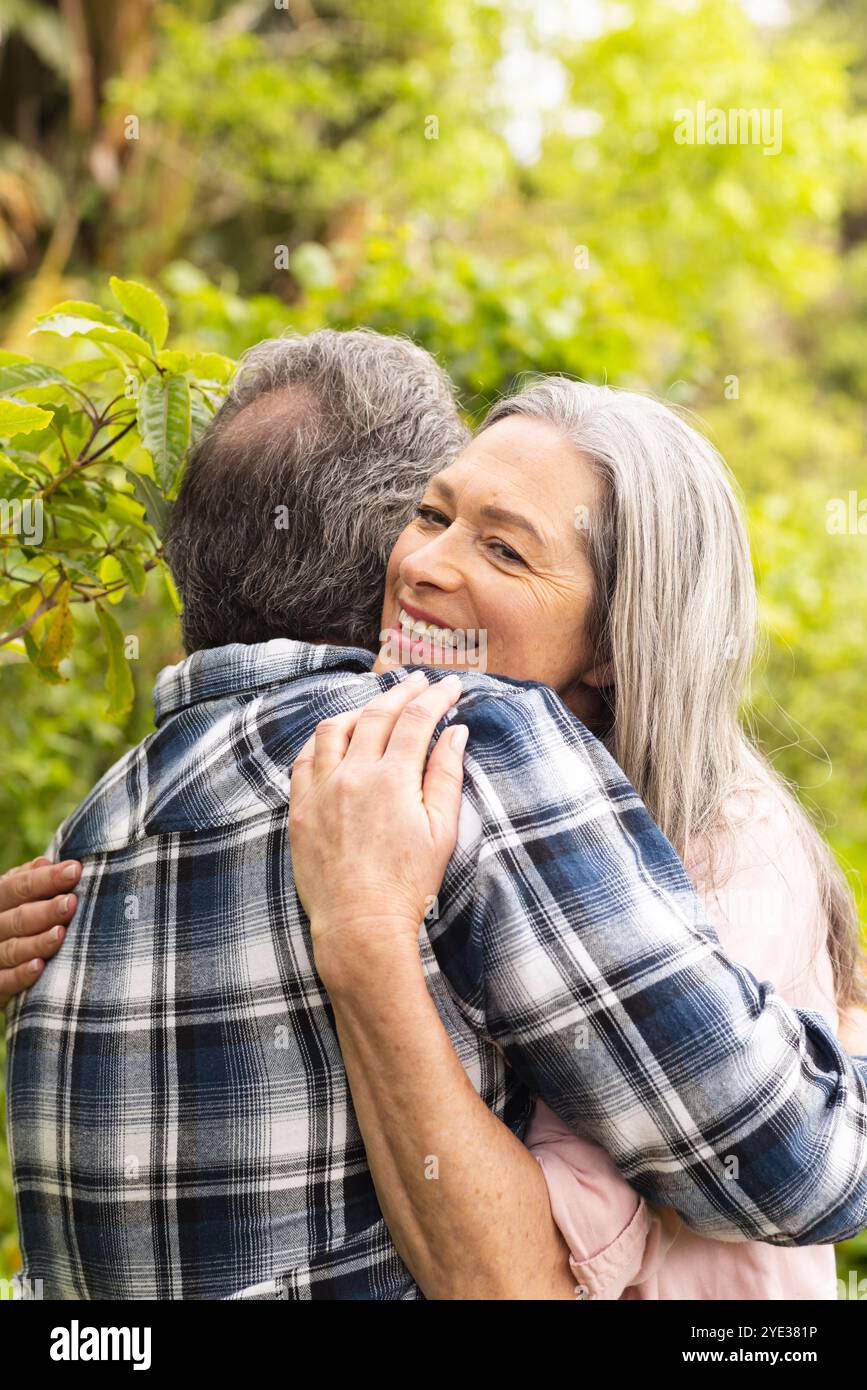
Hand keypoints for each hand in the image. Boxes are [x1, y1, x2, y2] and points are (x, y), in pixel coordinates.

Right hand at [0, 857, 79, 1007]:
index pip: (18, 886)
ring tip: (61, 933)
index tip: (75, 870)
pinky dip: (20, 975)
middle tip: (72, 903)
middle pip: (17, 918)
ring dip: (37, 942)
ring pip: (12, 949)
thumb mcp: (17, 895)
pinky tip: (39, 967)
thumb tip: (45, 862)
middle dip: (46, 911)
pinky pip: (4, 982)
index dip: (46, 878)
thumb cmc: (16, 915)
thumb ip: (30, 880)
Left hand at [289, 671, 467, 980]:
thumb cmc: (408, 883)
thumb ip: (446, 774)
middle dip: (400, 692)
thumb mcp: (441, 829)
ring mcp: (320, 790)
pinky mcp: (300, 809)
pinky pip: (304, 759)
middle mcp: (352, 774)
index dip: (435, 696)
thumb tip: (455, 731)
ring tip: (376, 705)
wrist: (360, 924)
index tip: (450, 685)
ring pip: (333, 728)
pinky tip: (335, 738)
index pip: (415, 718)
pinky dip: (322, 740)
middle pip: (375, 714)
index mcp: (392, 778)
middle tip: (418, 681)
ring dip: (358, 709)